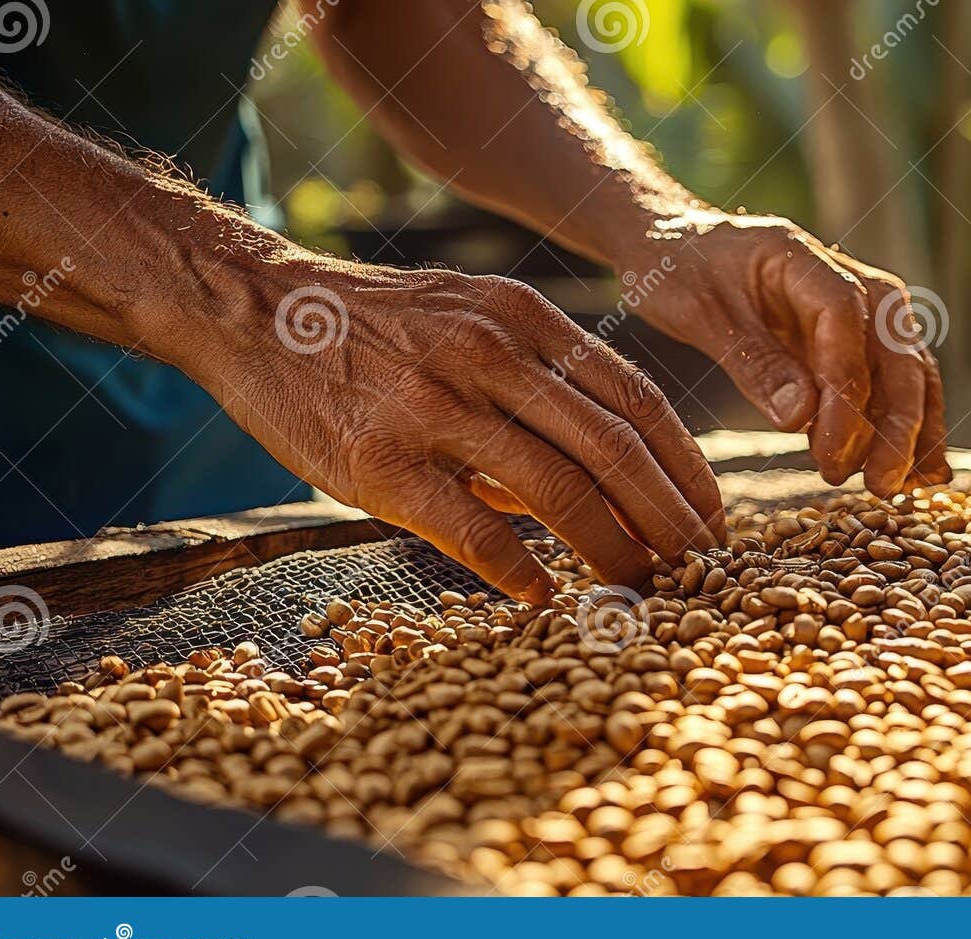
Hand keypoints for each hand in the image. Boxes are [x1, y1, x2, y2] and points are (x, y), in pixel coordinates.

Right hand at [191, 261, 723, 603]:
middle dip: (668, 517)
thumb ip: (539, 387)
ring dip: (611, 548)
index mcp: (524, 320)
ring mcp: (435, 404)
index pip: (635, 397)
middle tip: (699, 568)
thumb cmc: (377, 329)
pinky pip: (470, 529)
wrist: (257, 310)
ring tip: (638, 588)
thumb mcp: (471, 321)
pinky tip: (542, 597)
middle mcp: (490, 354)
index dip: (685, 465)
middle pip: (613, 447)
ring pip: (555, 490)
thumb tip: (601, 480)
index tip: (713, 515)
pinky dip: (518, 570)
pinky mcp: (380, 460)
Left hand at [617, 211, 950, 496]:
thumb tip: (801, 418)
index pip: (847, 327)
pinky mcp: (863, 343)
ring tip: (900, 488)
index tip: (834, 456)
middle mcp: (855, 282)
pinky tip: (917, 474)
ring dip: (912, 432)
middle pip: (896, 354)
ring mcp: (867, 313)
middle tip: (879, 486)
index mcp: (807, 263)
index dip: (847, 397)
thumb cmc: (683, 270)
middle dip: (896, 426)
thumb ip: (754, 362)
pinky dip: (908, 427)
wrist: (681, 245)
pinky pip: (898, 385)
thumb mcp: (701, 313)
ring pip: (911, 374)